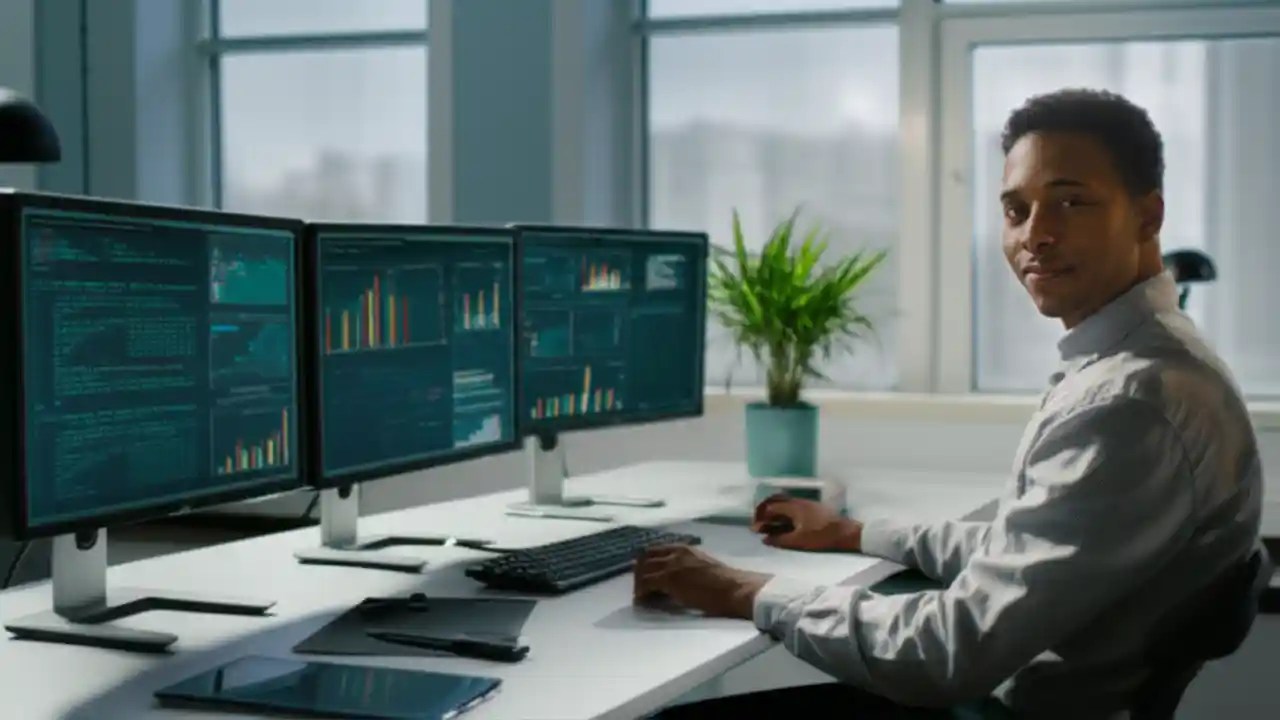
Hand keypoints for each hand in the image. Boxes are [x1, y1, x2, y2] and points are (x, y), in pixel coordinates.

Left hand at [632, 544, 770, 618]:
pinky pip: (646, 584)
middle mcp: (676, 552)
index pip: (656, 550)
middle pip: (645, 557)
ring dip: (639, 582)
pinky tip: (644, 601)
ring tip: (642, 596)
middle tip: (640, 586)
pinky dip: (641, 592)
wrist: (736, 589)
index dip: (647, 563)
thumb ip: (687, 568)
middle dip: (639, 571)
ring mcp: (672, 564)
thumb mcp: (703, 567)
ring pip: (642, 569)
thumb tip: (676, 581)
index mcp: (685, 549)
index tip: (646, 575)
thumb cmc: (726, 583)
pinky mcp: (670, 579)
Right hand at [751, 494, 862, 551]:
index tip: (754, 529)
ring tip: (770, 528)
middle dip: (766, 514)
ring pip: (786, 506)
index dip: (760, 517)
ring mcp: (807, 505)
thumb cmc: (822, 537)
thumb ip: (780, 540)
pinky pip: (794, 510)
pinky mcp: (814, 510)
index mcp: (794, 507)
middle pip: (777, 503)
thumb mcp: (799, 541)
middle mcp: (799, 502)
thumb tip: (764, 539)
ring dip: (776, 516)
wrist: (848, 533)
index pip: (771, 507)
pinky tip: (786, 527)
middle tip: (759, 527)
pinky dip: (785, 517)